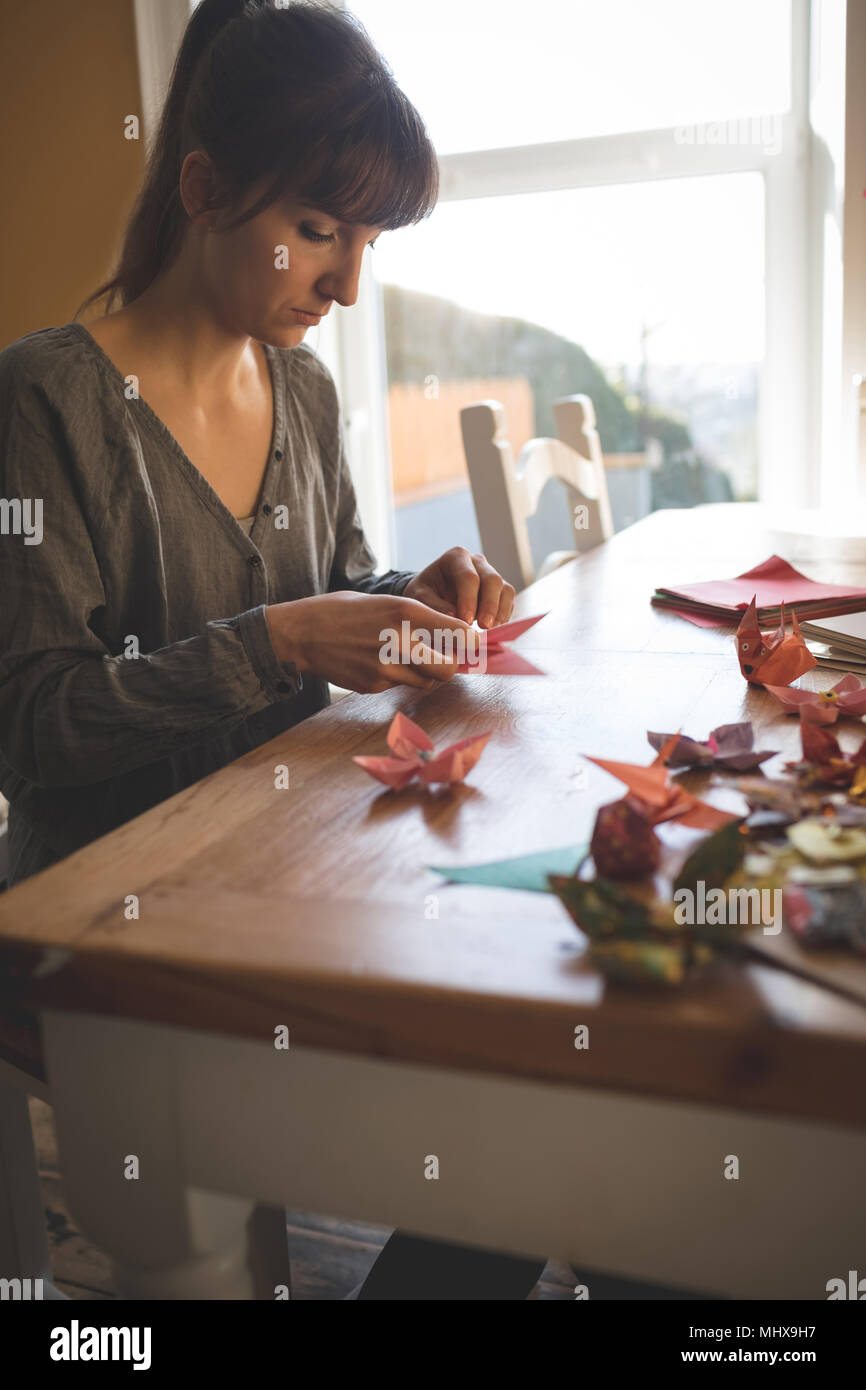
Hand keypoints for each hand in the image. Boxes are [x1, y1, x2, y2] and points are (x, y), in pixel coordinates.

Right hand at [265, 591, 478, 693]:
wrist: (303, 632)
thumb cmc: (346, 612)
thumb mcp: (386, 602)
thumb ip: (421, 620)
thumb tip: (456, 637)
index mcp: (405, 612)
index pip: (458, 633)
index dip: (470, 643)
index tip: (474, 645)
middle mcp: (399, 641)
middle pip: (448, 669)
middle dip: (451, 666)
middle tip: (444, 659)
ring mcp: (385, 668)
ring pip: (426, 682)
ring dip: (425, 674)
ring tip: (407, 657)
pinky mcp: (373, 685)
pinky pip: (400, 686)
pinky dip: (399, 678)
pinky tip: (379, 663)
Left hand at [403, 547, 515, 627]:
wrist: (431, 593)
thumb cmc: (424, 592)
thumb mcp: (419, 597)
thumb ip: (434, 605)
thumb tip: (455, 617)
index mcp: (456, 557)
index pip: (468, 577)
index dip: (469, 599)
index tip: (465, 621)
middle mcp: (477, 562)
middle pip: (492, 579)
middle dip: (490, 605)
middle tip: (484, 627)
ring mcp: (490, 575)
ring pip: (505, 589)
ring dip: (500, 612)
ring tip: (491, 631)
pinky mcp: (499, 590)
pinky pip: (508, 600)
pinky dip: (503, 615)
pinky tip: (494, 630)